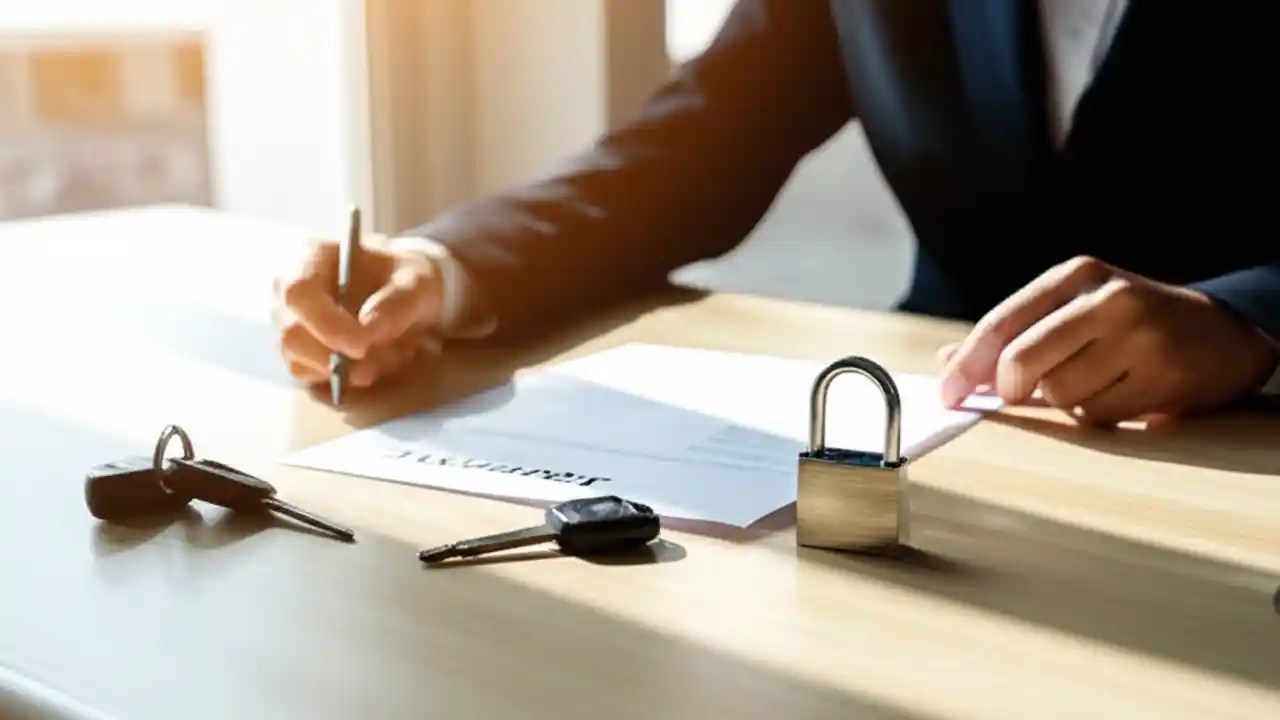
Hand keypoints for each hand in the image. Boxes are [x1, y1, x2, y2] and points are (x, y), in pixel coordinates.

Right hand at [272, 239, 443, 388]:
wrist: (407, 294)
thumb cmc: (408, 279)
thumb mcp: (420, 283)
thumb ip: (398, 304)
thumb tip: (367, 334)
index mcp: (312, 256)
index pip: (298, 292)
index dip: (326, 324)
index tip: (362, 346)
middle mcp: (288, 290)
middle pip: (292, 336)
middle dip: (340, 356)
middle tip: (390, 357)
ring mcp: (288, 324)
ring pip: (301, 362)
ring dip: (350, 369)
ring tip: (393, 354)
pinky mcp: (298, 353)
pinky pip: (312, 378)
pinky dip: (346, 378)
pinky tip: (376, 362)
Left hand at [938, 256, 1278, 425]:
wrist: (1222, 333)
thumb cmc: (1128, 323)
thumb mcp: (1072, 308)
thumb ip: (1012, 333)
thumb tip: (946, 362)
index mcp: (1077, 275)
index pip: (1003, 322)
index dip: (967, 363)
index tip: (945, 394)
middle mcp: (1109, 299)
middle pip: (1024, 360)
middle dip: (1009, 387)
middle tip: (1014, 394)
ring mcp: (1141, 337)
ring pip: (1060, 394)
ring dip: (1062, 402)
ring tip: (1090, 382)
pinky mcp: (1163, 377)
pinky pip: (1097, 416)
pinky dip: (1094, 415)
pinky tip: (1118, 394)